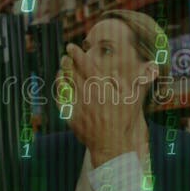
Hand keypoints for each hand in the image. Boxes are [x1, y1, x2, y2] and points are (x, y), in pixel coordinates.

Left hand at [60, 44, 137, 166]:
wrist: (112, 144)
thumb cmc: (122, 121)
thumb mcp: (131, 100)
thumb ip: (125, 83)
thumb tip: (114, 72)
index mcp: (101, 87)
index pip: (86, 64)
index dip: (77, 53)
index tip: (71, 46)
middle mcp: (87, 93)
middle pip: (72, 72)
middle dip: (67, 61)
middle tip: (65, 56)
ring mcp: (77, 105)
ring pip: (64, 84)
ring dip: (62, 73)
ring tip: (61, 68)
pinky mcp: (71, 116)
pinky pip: (61, 99)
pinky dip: (58, 90)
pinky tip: (59, 86)